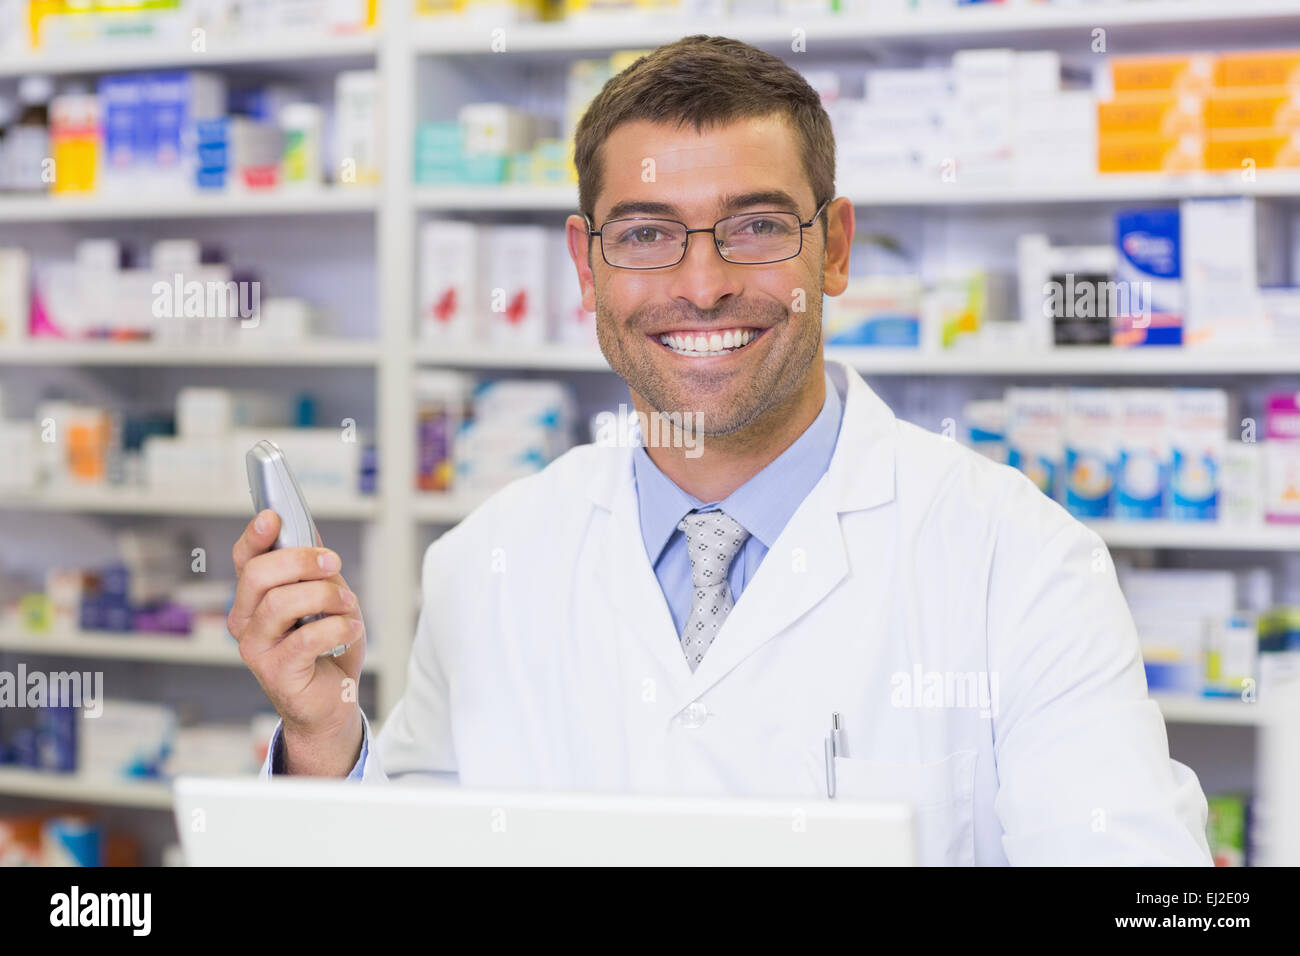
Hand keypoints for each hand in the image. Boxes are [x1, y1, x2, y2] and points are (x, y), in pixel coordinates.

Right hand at [229, 509, 364, 775]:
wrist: (332, 702)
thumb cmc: (327, 647)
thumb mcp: (326, 599)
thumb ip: (314, 570)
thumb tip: (308, 531)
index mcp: (254, 598)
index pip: (245, 559)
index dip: (256, 535)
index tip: (274, 515)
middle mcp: (246, 621)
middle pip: (259, 574)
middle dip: (302, 560)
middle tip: (334, 563)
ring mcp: (256, 648)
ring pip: (281, 602)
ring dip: (324, 596)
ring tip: (348, 605)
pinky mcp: (275, 672)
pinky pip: (305, 638)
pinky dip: (336, 628)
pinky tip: (351, 630)